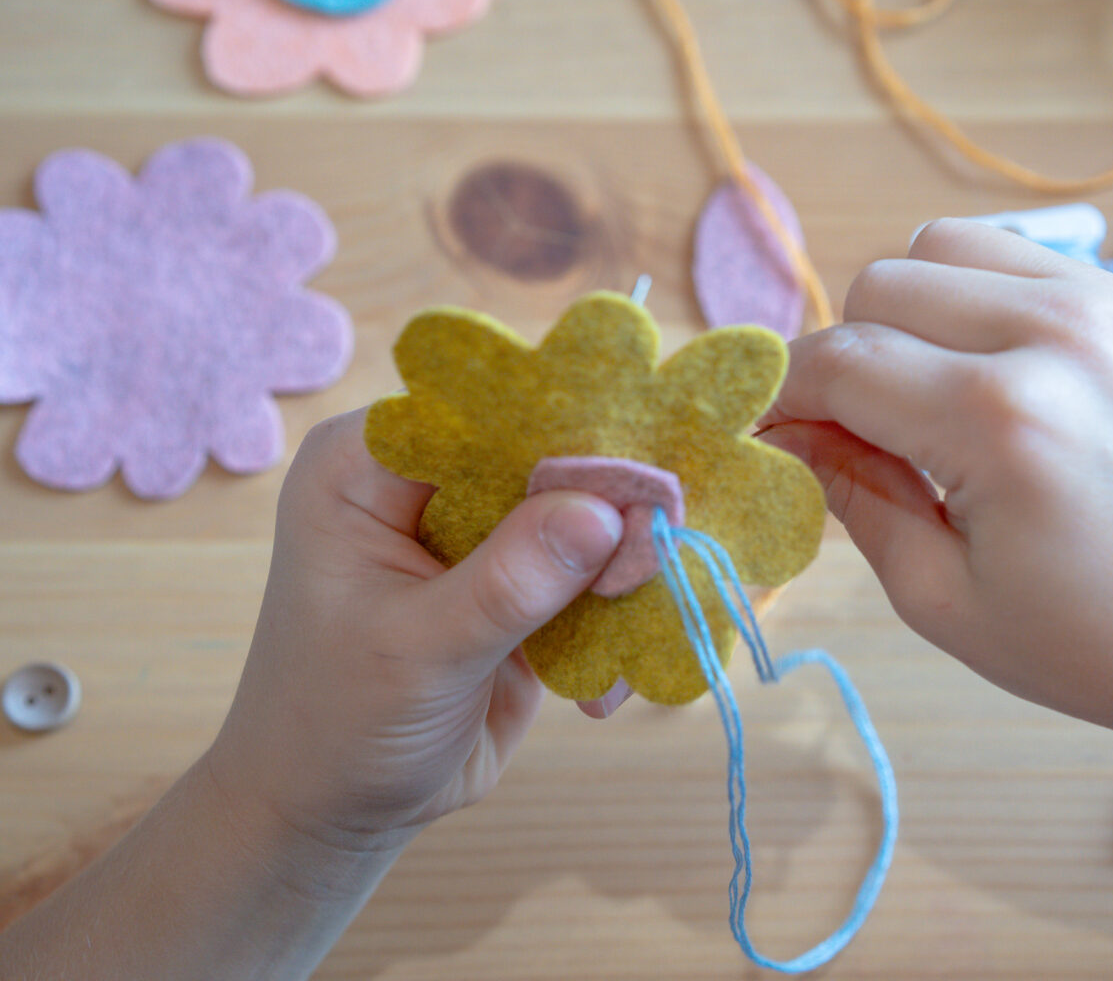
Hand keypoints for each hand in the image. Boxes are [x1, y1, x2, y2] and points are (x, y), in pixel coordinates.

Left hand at [206, 409, 625, 852]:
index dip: (558, 425)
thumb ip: (508, 581)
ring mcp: (477, 533)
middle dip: (607, 496)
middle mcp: (425, 482)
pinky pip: (589, 573)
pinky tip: (617, 671)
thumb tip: (603, 510)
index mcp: (368, 466)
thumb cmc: (337, 725)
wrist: (334, 811)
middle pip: (542, 454)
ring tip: (656, 599)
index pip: (478, 411)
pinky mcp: (520, 585)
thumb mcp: (419, 651)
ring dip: (623, 559)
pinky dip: (616, 610)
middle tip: (669, 532)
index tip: (634, 461)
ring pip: (578, 513)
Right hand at [760, 219, 1112, 741]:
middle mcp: (1058, 335)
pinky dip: (979, 306)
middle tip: (862, 430)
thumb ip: (850, 493)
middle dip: (848, 354)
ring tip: (933, 396)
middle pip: (882, 282)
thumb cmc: (1087, 640)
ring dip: (912, 313)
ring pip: (945, 247)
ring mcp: (1110, 305)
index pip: (841, 360)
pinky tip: (999, 380)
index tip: (767, 427)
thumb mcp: (939, 596)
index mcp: (1002, 419)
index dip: (783, 393)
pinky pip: (1016, 261)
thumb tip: (782, 430)